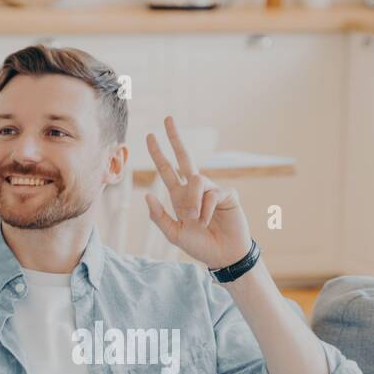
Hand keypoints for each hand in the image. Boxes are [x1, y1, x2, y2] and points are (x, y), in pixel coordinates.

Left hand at [144, 115, 251, 269]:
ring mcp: (211, 190)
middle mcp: (195, 189)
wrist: (223, 256)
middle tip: (167, 118)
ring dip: (193, 201)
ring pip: (196, 180)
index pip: (167, 170)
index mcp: (180, 197)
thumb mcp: (174, 235)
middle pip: (184, 157)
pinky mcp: (227, 194)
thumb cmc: (200, 246)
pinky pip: (212, 194)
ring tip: (195, 220)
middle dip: (175, 137)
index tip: (149, 136)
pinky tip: (208, 221)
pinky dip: (207, 209)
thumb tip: (146, 195)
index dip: (158, 154)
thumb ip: (159, 217)